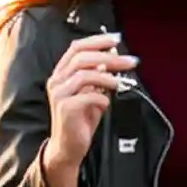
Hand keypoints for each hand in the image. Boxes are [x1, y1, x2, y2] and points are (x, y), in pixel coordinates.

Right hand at [41, 32, 137, 186]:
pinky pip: (89, 95)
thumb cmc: (81, 119)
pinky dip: (103, 96)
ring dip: (108, 75)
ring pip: (85, 74)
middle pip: (82, 57)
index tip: (117, 39)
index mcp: (61, 73)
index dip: (97, 40)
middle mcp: (56, 81)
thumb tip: (114, 54)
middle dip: (109, 56)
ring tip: (122, 82)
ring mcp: (59, 94)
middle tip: (130, 61)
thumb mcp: (93, 93)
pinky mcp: (65, 109)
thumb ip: (100, 75)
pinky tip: (108, 103)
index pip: (76, 47)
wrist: (69, 147)